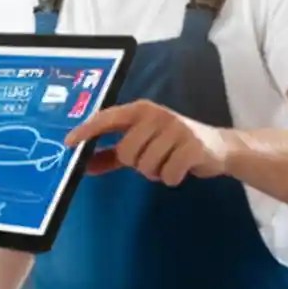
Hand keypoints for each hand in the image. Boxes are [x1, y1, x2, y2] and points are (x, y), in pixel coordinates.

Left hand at [64, 100, 237, 185]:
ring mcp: (176, 128)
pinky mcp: (193, 145)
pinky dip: (171, 178)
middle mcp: (156, 114)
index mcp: (139, 110)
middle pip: (126, 151)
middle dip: (137, 164)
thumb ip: (112, 155)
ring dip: (155, 172)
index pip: (106, 117)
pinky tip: (181, 169)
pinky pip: (168, 174)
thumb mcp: (142, 144)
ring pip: (146, 165)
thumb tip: (84, 166)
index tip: (68, 142)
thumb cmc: (172, 145)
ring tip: (168, 162)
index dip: (87, 130)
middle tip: (153, 160)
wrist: (219, 147)